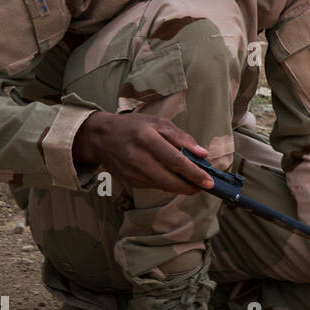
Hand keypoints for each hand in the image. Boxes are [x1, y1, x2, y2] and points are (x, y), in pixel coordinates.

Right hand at [72, 111, 212, 193]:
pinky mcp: (129, 181)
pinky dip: (167, 184)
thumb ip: (182, 137)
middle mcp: (138, 157)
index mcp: (147, 138)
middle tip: (205, 187)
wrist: (101, 137)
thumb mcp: (159, 122)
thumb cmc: (134, 126)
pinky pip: (154, 186)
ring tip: (194, 182)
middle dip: (190, 187)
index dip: (194, 173)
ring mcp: (132, 172)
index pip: (175, 160)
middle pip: (168, 180)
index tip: (208, 181)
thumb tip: (202, 154)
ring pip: (162, 186)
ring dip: (181, 187)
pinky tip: (175, 178)